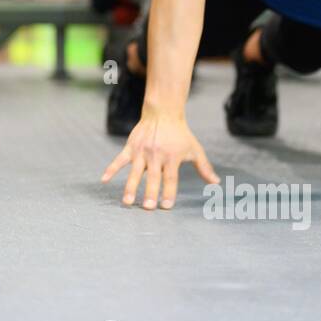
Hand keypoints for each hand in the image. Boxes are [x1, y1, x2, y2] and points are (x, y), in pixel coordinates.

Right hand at [102, 111, 218, 209]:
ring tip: (127, 202)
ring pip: (135, 171)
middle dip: (150, 192)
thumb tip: (216, 183)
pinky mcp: (131, 146)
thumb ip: (204, 167)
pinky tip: (104, 179)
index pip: (171, 178)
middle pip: (153, 177)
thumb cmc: (180, 134)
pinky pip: (119, 159)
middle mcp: (156, 155)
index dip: (169, 192)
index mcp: (172, 157)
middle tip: (147, 207)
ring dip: (131, 187)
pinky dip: (111, 169)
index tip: (166, 206)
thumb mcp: (194, 149)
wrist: (163, 112)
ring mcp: (142, 151)